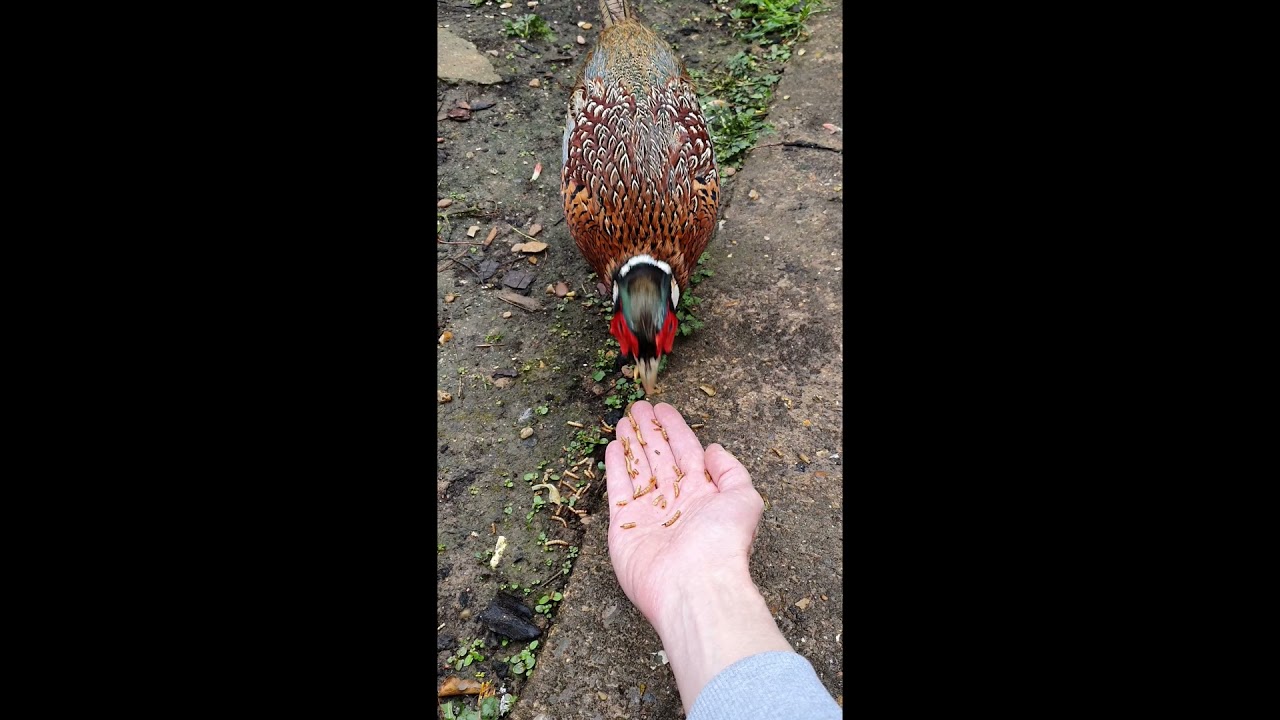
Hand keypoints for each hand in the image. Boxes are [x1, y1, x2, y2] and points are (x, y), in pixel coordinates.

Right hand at [604, 401, 763, 633]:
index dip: (675, 428)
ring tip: (623, 419)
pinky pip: (618, 490)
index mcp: (703, 494)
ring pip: (638, 469)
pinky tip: (613, 447)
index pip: (686, 451)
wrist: (694, 586)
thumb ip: (731, 470)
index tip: (662, 407)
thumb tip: (714, 449)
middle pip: (660, 456)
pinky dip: (615, 468)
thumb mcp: (744, 499)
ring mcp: (649, 514)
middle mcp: (676, 501)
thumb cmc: (722, 544)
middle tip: (638, 406)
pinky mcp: (625, 527)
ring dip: (631, 444)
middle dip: (650, 431)